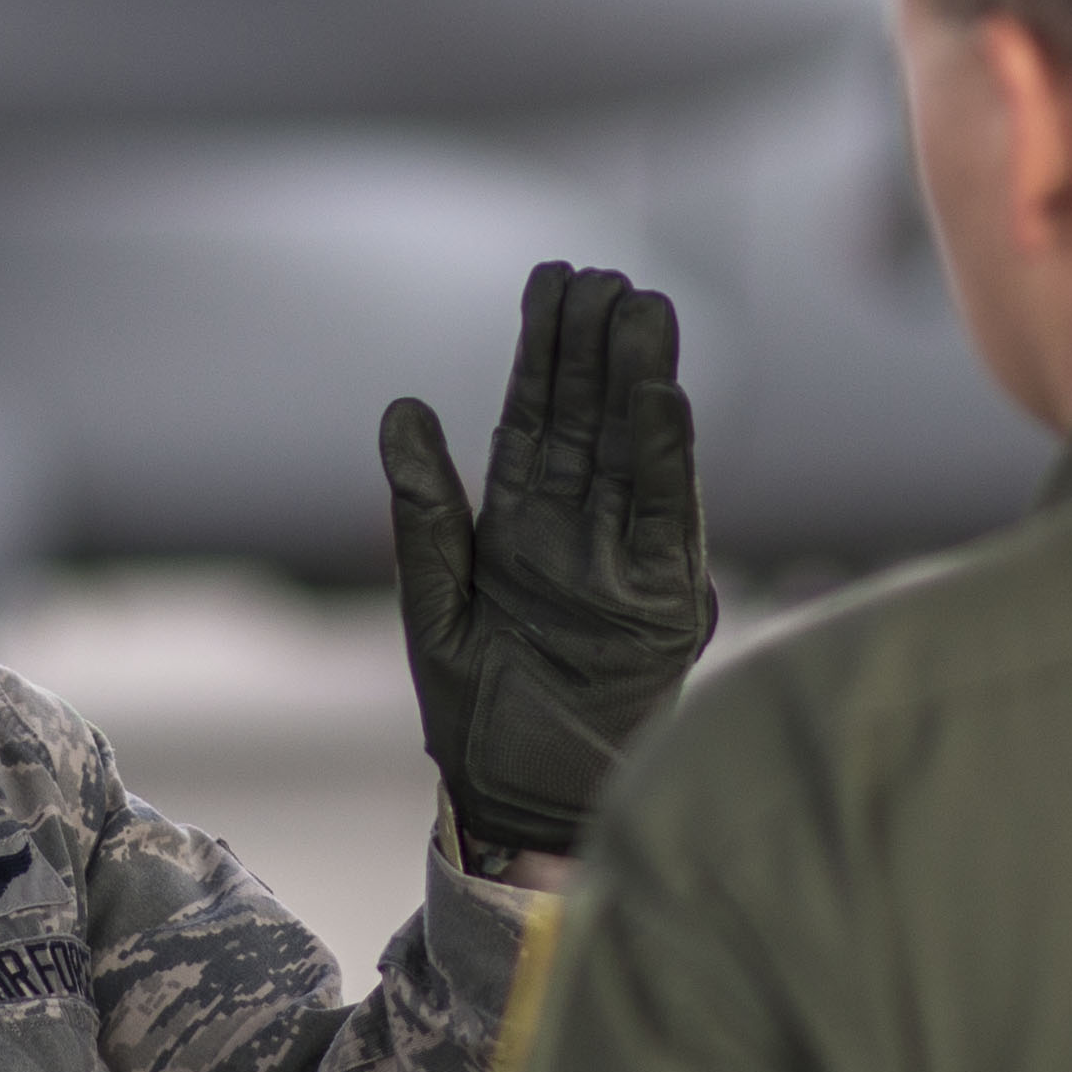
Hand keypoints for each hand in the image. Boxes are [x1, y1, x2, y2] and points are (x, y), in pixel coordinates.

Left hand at [380, 262, 713, 859]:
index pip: (536, 417)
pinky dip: (669, 461)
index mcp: (518, 526)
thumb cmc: (473, 712)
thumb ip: (424, 513)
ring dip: (638, 380)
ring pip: (632, 451)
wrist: (518, 799)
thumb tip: (401, 406)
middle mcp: (577, 531)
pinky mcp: (662, 603)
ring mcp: (622, 562)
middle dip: (595, 346)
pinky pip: (668, 518)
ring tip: (643, 306)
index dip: (543, 350)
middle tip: (603, 272)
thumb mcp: (434, 607)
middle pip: (589, 419)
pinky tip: (666, 399)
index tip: (551, 280)